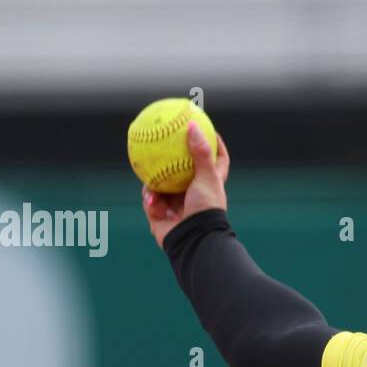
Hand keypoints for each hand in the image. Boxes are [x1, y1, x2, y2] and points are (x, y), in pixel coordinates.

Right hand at [141, 120, 229, 248]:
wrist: (193, 240)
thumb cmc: (206, 209)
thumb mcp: (207, 178)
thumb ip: (201, 153)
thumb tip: (193, 125)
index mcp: (210, 187)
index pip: (217, 163)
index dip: (216, 147)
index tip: (211, 131)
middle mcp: (194, 196)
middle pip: (182, 173)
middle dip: (172, 160)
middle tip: (164, 141)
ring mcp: (177, 207)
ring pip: (161, 187)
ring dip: (156, 182)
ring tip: (150, 174)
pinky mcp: (161, 218)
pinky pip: (150, 202)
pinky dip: (151, 200)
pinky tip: (150, 198)